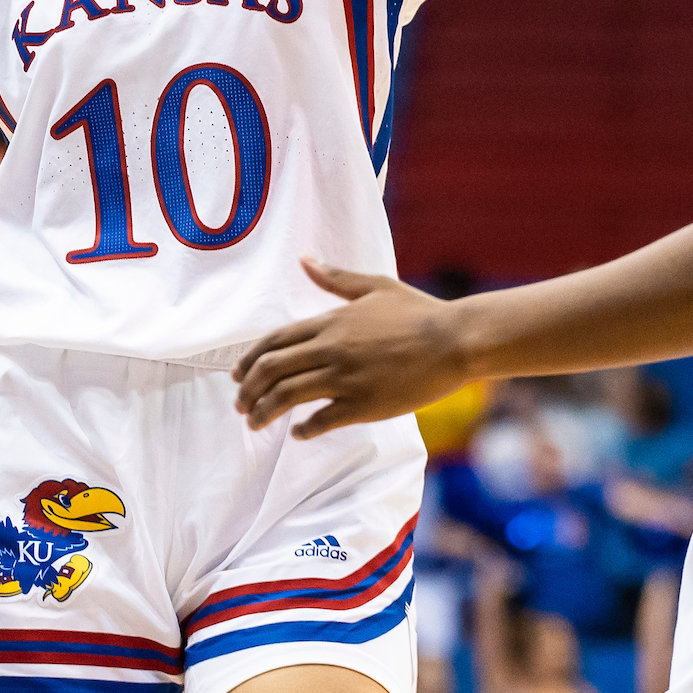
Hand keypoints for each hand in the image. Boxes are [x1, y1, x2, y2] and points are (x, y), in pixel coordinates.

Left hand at [232, 258, 472, 437]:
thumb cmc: (418, 312)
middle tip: (241, 405)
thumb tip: (305, 259)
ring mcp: (346, 378)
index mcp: (330, 322)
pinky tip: (299, 433)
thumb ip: (335, 278)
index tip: (237, 375)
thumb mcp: (375, 287)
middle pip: (272, 370)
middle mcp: (331, 349)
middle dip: (248, 390)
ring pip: (288, 396)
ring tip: (257, 423)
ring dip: (265, 412)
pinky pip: (322, 420)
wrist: (454, 340)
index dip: (249, 360)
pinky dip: (304, 429)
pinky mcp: (364, 404)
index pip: (274, 341)